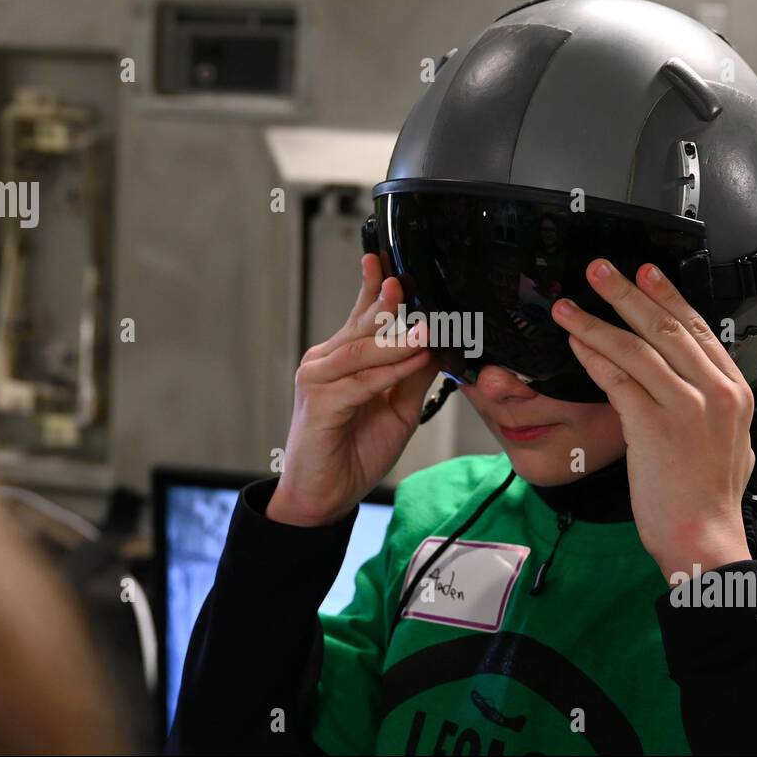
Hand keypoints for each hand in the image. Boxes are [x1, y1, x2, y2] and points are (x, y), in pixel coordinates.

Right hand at [266, 254, 439, 526]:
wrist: (324, 496)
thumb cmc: (355, 450)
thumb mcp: (398, 408)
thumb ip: (413, 374)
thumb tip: (438, 345)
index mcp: (344, 358)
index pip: (361, 313)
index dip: (375, 285)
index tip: (390, 260)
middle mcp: (325, 362)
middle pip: (362, 326)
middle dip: (388, 303)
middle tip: (410, 283)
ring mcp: (318, 381)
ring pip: (361, 351)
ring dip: (395, 340)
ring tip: (425, 329)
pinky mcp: (318, 406)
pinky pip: (358, 383)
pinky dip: (386, 372)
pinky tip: (410, 361)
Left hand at [552, 259, 754, 577]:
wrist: (704, 538)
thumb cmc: (710, 500)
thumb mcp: (732, 442)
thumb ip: (714, 406)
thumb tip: (696, 381)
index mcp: (734, 391)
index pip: (699, 328)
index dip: (668, 296)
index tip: (646, 274)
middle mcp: (713, 391)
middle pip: (666, 327)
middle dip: (628, 293)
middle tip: (600, 270)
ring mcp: (684, 406)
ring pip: (636, 348)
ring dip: (596, 321)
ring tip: (569, 305)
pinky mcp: (653, 425)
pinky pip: (617, 379)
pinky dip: (592, 356)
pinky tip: (574, 344)